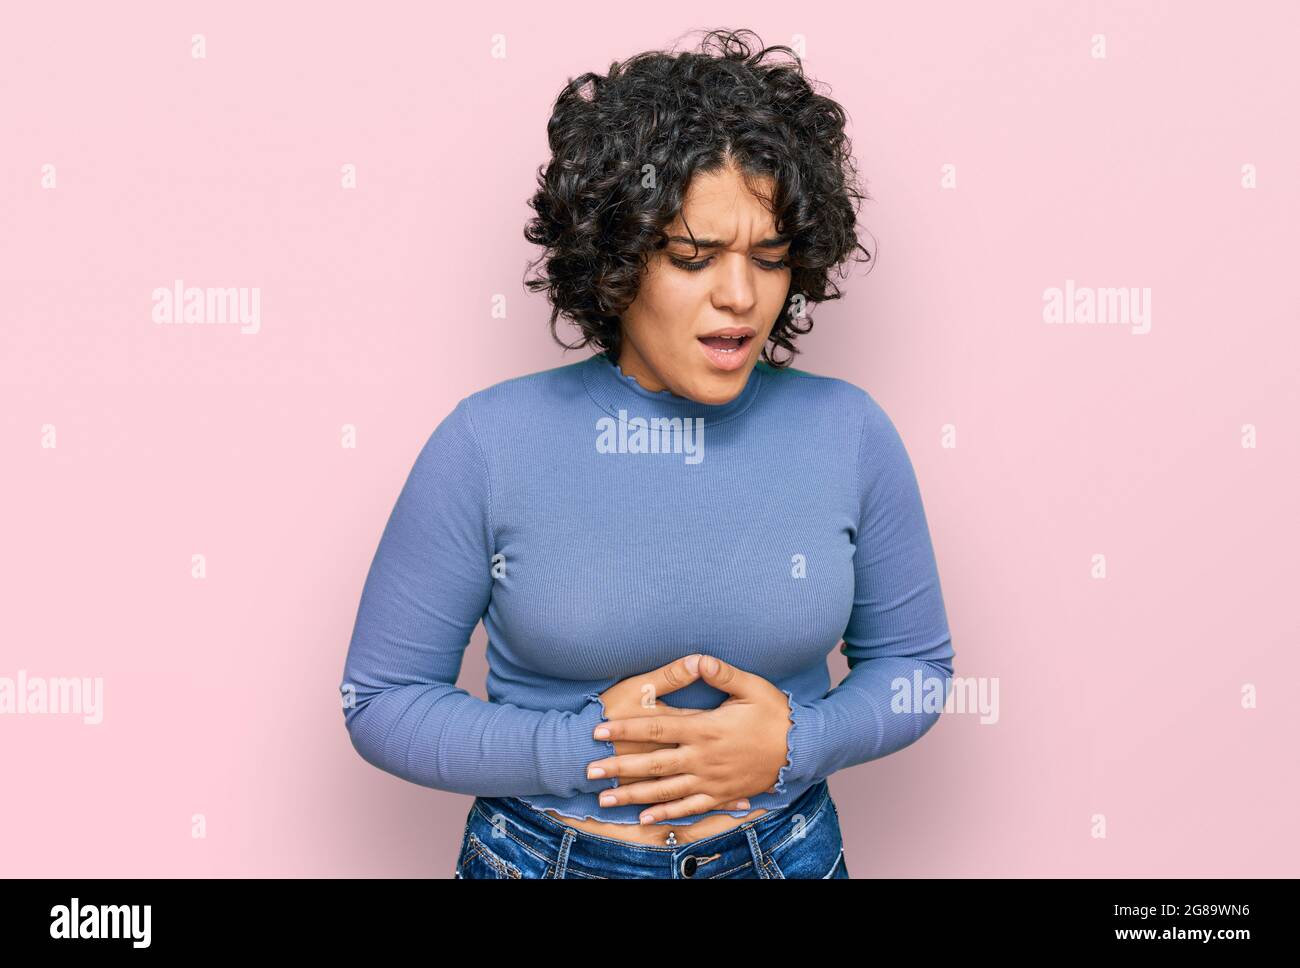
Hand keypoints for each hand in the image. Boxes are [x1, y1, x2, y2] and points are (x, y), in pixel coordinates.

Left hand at [587, 655, 792, 822]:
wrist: (802, 750)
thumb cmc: (777, 715)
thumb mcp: (752, 687)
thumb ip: (722, 672)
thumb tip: (698, 658)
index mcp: (706, 728)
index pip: (657, 728)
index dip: (626, 728)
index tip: (600, 730)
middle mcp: (703, 757)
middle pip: (653, 764)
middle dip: (618, 767)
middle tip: (588, 770)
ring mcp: (711, 780)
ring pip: (665, 790)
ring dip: (633, 794)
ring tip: (605, 798)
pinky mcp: (721, 795)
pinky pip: (688, 807)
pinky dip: (665, 812)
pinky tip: (644, 816)